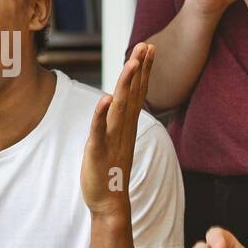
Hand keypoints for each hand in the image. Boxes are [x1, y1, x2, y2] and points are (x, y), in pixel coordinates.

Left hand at [81, 43, 152, 216]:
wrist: (109, 202)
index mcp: (127, 124)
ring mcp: (112, 138)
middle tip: (147, 45)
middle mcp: (123, 128)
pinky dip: (102, 115)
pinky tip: (106, 99)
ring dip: (126, 84)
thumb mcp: (116, 138)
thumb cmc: (110, 169)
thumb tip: (118, 100)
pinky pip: (100, 130)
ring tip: (132, 63)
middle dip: (140, 68)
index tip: (150, 47)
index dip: (144, 69)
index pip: (137, 91)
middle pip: (133, 93)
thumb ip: (119, 119)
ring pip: (120, 107)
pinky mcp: (98, 150)